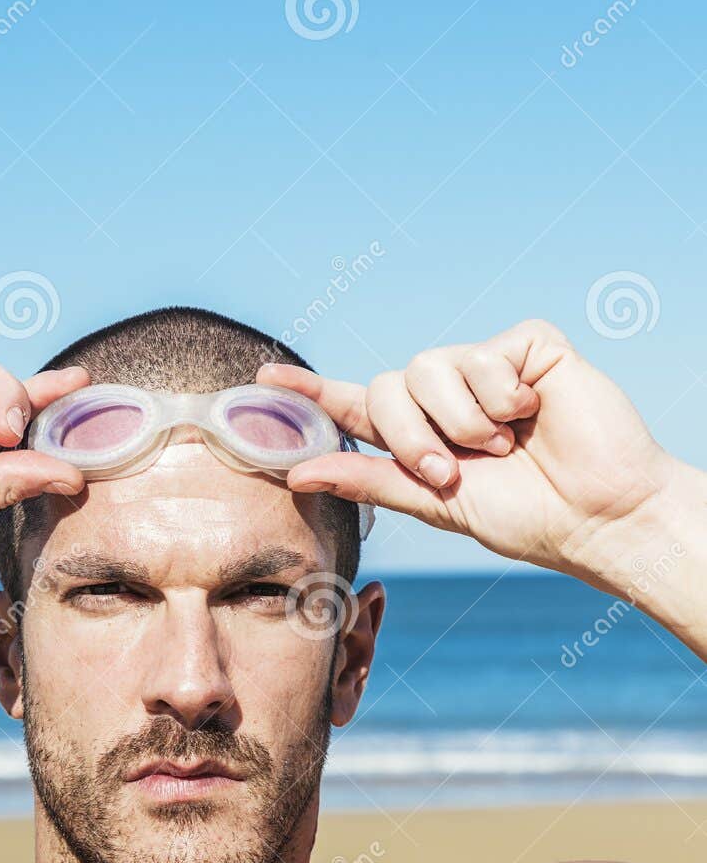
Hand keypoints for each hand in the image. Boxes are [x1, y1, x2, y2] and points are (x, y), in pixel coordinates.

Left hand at [260, 321, 676, 588]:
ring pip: (429, 367)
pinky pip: (484, 354)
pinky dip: (502, 394)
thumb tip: (298, 473)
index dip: (312, 391)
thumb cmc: (528, 517)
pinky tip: (532, 413)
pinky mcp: (527, 345)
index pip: (357, 405)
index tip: (264, 377)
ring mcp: (488, 366)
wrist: (598, 514)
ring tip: (503, 446)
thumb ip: (371, 481)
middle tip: (451, 473)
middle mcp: (448, 396)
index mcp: (423, 436)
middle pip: (386, 388)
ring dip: (460, 420)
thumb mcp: (436, 504)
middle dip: (411, 437)